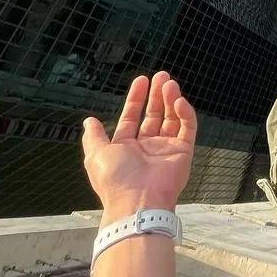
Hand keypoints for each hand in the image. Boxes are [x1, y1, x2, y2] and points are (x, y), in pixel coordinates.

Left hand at [82, 71, 196, 223]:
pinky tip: (178, 101)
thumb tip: (88, 121)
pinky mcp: (183, 152)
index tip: (142, 80)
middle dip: (157, 95)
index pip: (133, 117)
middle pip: (154, 115)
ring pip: (171, 118)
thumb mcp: (96, 155)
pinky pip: (187, 128)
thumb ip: (93, 137)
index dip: (136, 99)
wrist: (138, 201)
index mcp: (127, 147)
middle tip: (162, 76)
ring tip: (170, 83)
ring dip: (170, 99)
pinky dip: (185, 113)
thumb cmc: (116, 179)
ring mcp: (166, 149)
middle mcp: (147, 146)